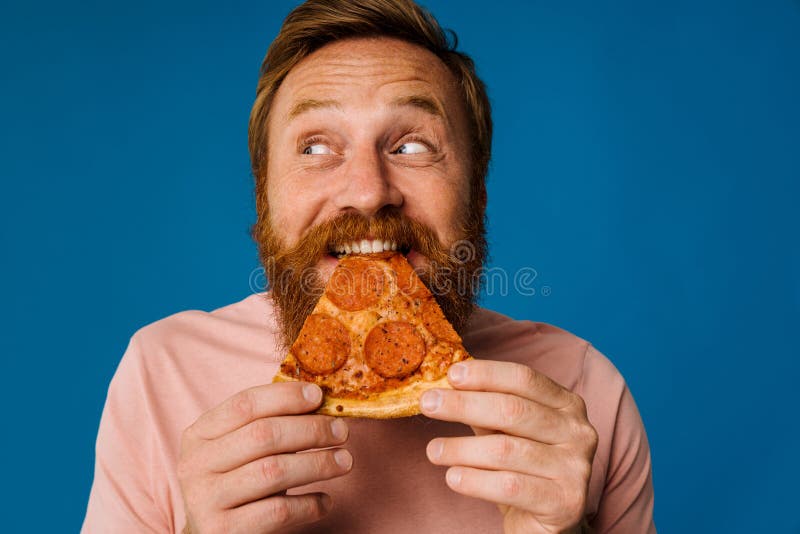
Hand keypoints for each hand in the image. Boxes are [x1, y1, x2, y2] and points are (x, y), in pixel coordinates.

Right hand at [178, 382, 351, 532]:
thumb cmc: (236, 483)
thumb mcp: (239, 450)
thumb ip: (269, 425)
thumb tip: (320, 401)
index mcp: (199, 434)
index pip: (245, 404)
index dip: (285, 396)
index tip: (319, 396)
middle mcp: (195, 464)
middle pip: (263, 435)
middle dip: (310, 430)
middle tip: (341, 431)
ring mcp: (205, 500)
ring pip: (273, 471)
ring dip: (318, 464)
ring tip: (345, 461)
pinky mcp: (222, 531)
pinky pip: (278, 512)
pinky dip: (309, 504)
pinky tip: (324, 501)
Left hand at [420, 360, 597, 533]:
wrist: (545, 526)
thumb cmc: (522, 470)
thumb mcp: (505, 433)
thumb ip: (485, 410)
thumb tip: (446, 387)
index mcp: (566, 405)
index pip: (524, 379)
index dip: (486, 374)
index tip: (450, 374)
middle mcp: (578, 431)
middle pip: (513, 410)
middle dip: (464, 405)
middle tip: (428, 404)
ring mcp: (575, 468)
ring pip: (507, 450)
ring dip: (461, 448)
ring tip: (433, 450)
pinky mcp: (566, 502)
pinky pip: (510, 486)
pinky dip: (475, 481)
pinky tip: (453, 477)